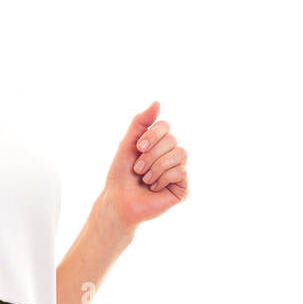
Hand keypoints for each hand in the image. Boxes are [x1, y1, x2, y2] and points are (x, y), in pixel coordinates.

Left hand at [101, 100, 188, 229]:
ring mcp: (180, 170)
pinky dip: (163, 178)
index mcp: (160, 143)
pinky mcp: (183, 187)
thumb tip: (158, 102)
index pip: (165, 126)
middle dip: (151, 155)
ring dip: (156, 167)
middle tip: (138, 169)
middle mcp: (172, 154)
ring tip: (145, 179)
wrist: (119, 201)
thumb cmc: (121, 174)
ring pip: (180, 154)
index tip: (138, 147)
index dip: (152, 135)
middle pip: (172, 139)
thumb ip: (140, 122)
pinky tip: (155, 188)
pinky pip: (181, 171)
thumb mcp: (128, 144)